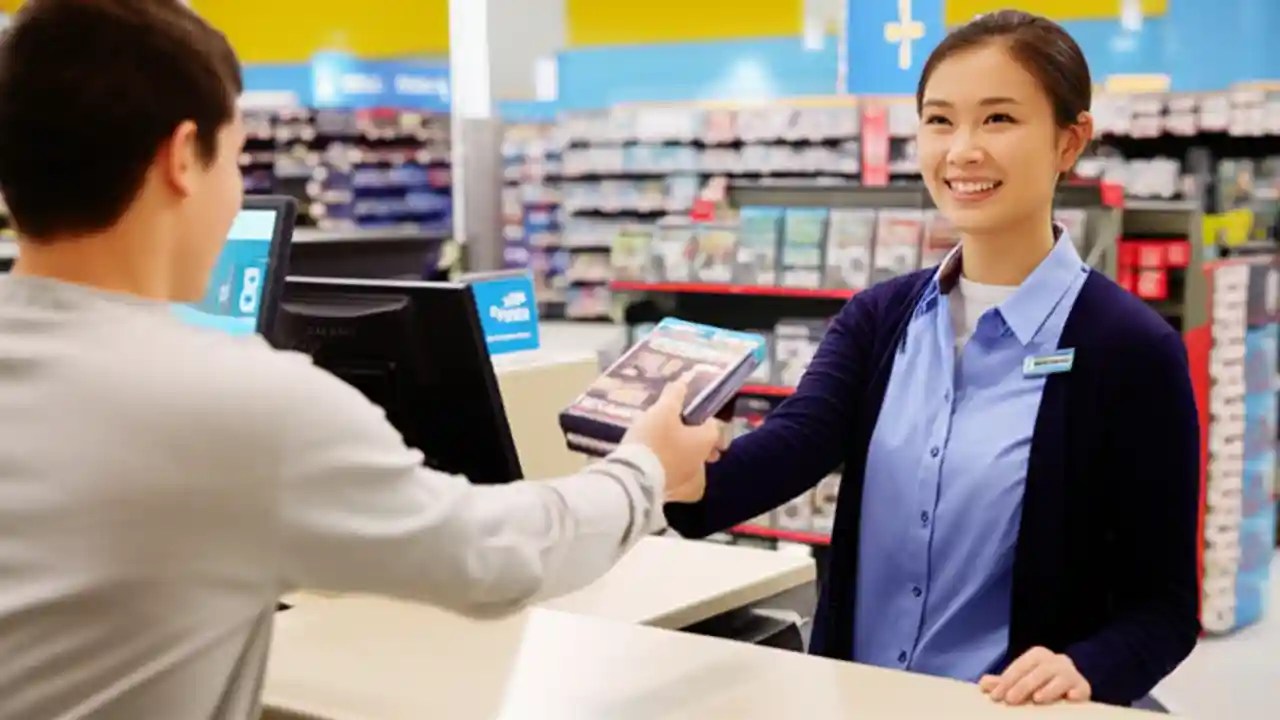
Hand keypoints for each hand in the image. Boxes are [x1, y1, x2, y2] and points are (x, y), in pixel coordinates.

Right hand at [622, 378, 725, 502]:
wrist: (634, 478)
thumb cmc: (654, 440)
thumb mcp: (662, 411)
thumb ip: (674, 396)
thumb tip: (682, 384)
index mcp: (704, 440)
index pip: (713, 426)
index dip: (702, 416)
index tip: (688, 411)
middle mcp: (700, 461)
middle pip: (703, 447)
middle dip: (694, 438)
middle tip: (679, 428)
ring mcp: (685, 479)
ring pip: (690, 463)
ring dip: (682, 454)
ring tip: (665, 444)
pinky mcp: (670, 490)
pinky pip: (675, 476)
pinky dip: (670, 467)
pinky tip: (656, 461)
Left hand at [979, 647, 1090, 705]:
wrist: (1069, 690)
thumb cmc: (1039, 686)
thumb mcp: (1020, 683)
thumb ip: (1003, 684)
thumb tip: (984, 684)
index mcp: (1037, 655)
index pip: (1020, 666)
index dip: (1006, 681)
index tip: (995, 697)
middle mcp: (1056, 660)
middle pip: (1039, 671)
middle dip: (1023, 686)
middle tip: (1010, 700)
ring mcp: (1071, 673)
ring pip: (1060, 678)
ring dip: (1049, 689)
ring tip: (1037, 699)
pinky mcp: (1084, 688)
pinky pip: (1082, 688)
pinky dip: (1077, 693)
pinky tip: (1070, 698)